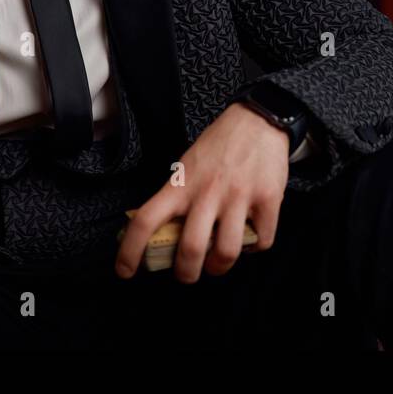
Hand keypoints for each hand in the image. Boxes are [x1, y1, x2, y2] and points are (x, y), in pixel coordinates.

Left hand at [115, 102, 289, 282]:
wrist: (258, 120)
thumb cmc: (219, 145)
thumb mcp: (187, 166)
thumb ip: (176, 197)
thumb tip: (160, 233)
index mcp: (181, 184)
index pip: (146, 220)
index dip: (131, 251)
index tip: (124, 271)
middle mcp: (208, 191)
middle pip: (190, 249)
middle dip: (186, 273)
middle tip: (187, 273)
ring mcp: (239, 196)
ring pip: (226, 252)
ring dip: (219, 267)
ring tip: (218, 263)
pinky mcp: (268, 199)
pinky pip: (261, 242)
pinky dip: (253, 249)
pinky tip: (248, 240)